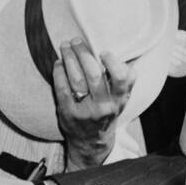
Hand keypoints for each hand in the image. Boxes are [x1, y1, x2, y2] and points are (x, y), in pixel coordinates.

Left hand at [52, 39, 133, 168]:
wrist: (90, 143)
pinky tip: (59, 63)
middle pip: (93, 74)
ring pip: (76, 79)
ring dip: (69, 58)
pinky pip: (61, 87)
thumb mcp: (121, 101)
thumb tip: (126, 57)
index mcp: (118, 100)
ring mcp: (84, 110)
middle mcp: (102, 106)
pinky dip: (59, 72)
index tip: (103, 52)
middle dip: (84, 53)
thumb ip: (125, 82)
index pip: (121, 78)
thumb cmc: (106, 114)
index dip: (113, 62)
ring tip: (66, 46)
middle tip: (76, 40)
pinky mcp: (68, 113)